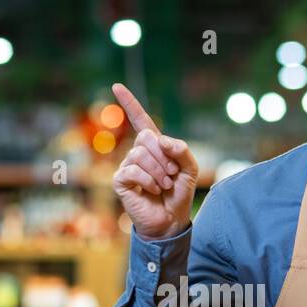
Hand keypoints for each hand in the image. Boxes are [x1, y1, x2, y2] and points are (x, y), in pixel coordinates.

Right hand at [111, 82, 197, 240]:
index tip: (116, 86)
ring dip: (159, 172)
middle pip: (146, 137)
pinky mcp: (121, 180)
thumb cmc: (179, 194)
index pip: (140, 120)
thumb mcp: (190, 169)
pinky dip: (148, 181)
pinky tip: (152, 190)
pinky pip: (133, 170)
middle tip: (170, 175)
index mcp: (155, 146)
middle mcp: (138, 153)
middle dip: (164, 157)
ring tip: (164, 185)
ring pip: (140, 154)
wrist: (171, 220)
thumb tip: (161, 140)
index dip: (130, 103)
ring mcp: (128, 166)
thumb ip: (182, 150)